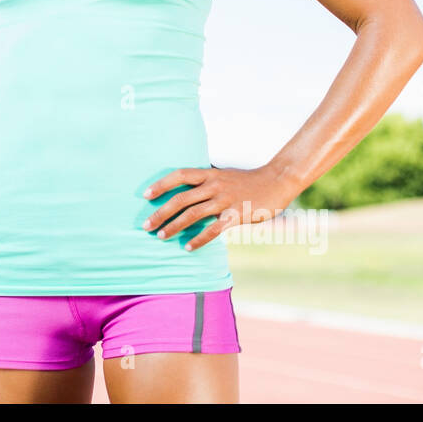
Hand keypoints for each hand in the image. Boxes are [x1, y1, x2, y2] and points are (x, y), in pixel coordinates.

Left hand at [141, 165, 298, 251]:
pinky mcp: (235, 214)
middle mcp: (214, 185)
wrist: (277, 181)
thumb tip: (186, 191)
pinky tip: (188, 247)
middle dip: (160, 212)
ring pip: (192, 213)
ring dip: (174, 226)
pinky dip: (199, 239)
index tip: (145, 195)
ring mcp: (224, 200)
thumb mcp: (224, 175)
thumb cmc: (248, 181)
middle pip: (180, 198)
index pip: (179, 175)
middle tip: (146, 226)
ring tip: (161, 237)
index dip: (161, 184)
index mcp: (209, 174)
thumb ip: (206, 182)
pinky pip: (213, 229)